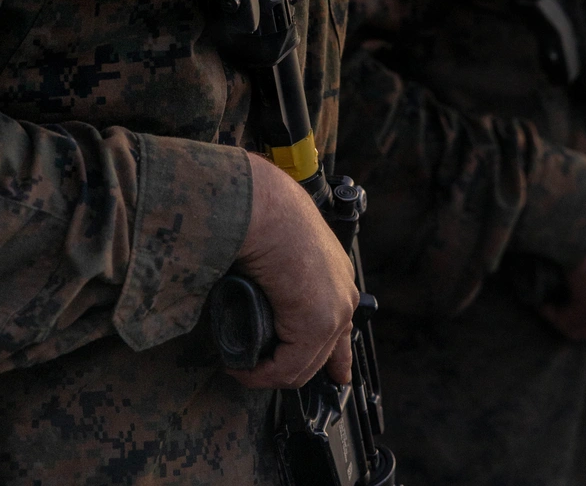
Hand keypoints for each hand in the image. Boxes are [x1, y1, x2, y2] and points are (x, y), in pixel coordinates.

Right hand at [228, 153, 357, 389]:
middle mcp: (343, 297)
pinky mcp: (314, 328)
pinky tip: (242, 368)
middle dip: (288, 370)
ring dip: (267, 373)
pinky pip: (284, 368)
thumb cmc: (266, 215)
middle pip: (319, 356)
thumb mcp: (283, 247)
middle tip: (255, 370)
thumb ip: (284, 274)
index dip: (339, 359)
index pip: (345, 329)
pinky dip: (259, 374)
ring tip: (241, 366)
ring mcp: (333, 314)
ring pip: (300, 367)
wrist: (266, 207)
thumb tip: (262, 294)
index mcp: (338, 276)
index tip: (339, 377)